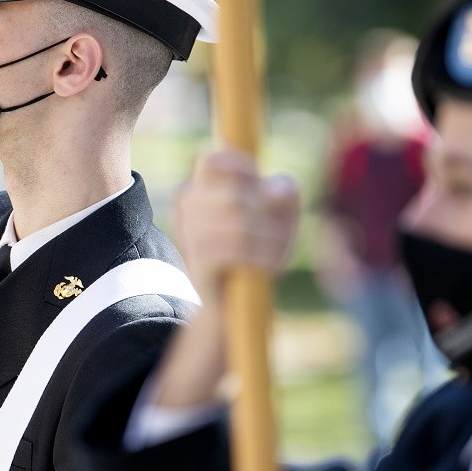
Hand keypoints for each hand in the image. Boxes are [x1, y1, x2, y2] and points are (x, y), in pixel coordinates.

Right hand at [150, 151, 298, 411]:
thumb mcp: (278, 221)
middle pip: (237, 193)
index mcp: (199, 188)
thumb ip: (283, 197)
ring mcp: (190, 234)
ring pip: (239, 220)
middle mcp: (187, 206)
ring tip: (279, 258)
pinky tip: (269, 269)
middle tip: (284, 238)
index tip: (261, 188)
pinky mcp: (198, 261)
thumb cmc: (256, 254)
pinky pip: (235, 247)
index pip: (212, 160)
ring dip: (270, 240)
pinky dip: (261, 257)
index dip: (240, 168)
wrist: (232, 309)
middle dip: (269, 216)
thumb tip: (277, 189)